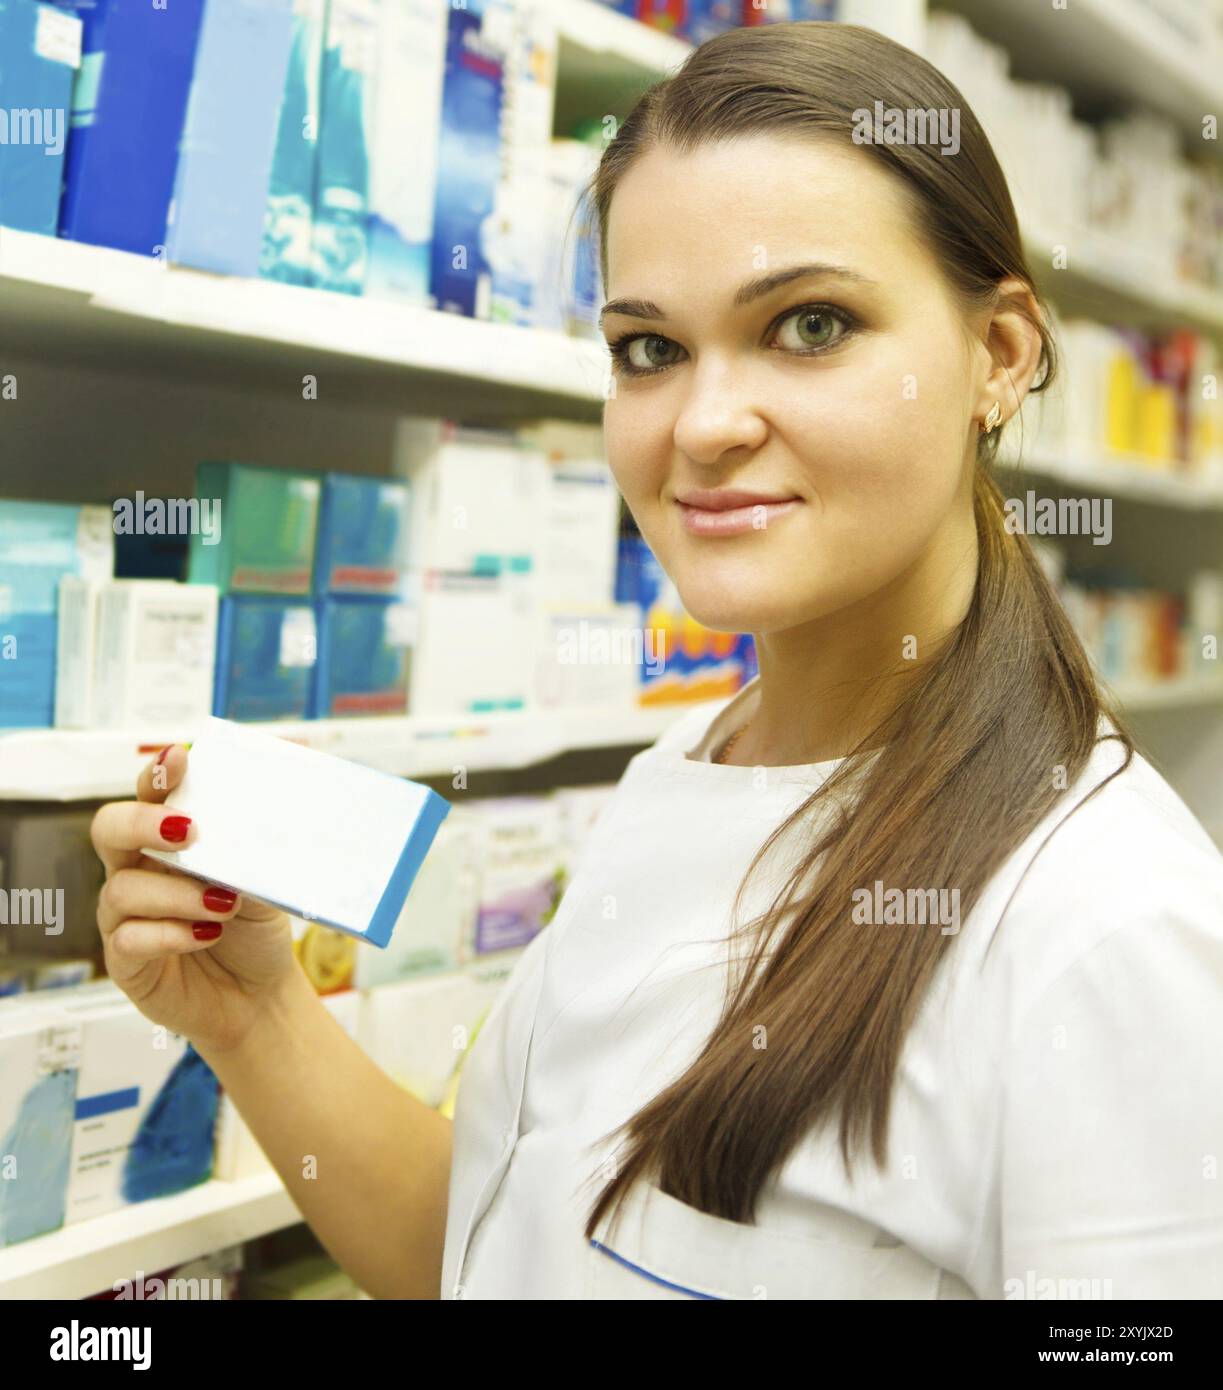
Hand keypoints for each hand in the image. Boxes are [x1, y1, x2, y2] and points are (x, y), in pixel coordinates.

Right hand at [91, 744, 297, 1053]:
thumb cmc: (255, 932)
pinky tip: (205, 935)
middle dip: (143, 822)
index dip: (158, 774)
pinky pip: (129, 938)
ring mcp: (125, 915)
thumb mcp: (264, 884)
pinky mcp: (125, 959)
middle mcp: (139, 871)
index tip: (179, 758)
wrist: (259, 995)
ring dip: (178, 893)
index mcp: (170, 843)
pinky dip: (171, 934)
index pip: (151, 795)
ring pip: (123, 888)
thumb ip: (252, 853)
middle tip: (188, 831)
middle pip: (110, 828)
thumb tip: (267, 817)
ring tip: (224, 905)